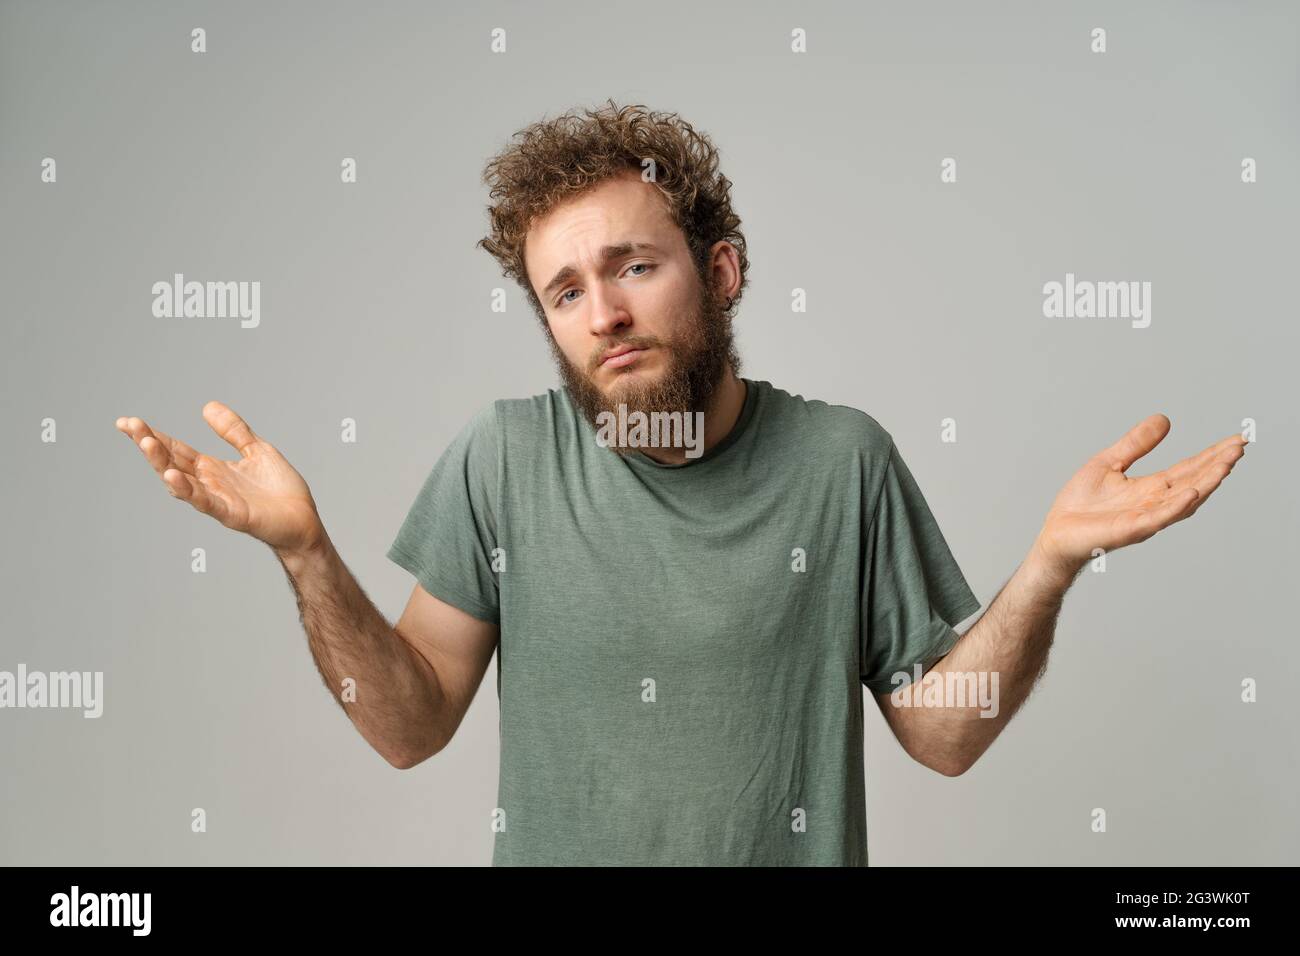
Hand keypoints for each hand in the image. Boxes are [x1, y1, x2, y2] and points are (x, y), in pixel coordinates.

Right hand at [116, 401, 324, 554]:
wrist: (305, 521)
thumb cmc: (281, 491)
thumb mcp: (256, 450)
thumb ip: (233, 431)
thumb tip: (207, 406)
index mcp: (212, 469)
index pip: (175, 450)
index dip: (153, 435)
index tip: (128, 422)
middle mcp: (209, 484)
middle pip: (171, 462)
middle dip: (149, 444)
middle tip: (128, 425)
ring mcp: (218, 500)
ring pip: (182, 482)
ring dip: (162, 464)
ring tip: (146, 443)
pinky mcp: (233, 514)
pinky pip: (206, 503)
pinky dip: (189, 492)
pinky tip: (173, 477)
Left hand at [1034, 414, 1246, 573]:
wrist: (1056, 534)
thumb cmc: (1081, 504)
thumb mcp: (1109, 462)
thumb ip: (1136, 444)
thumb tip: (1164, 419)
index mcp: (1151, 488)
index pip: (1188, 469)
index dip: (1212, 455)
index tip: (1235, 440)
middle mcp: (1154, 504)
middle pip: (1194, 482)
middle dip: (1217, 466)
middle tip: (1240, 447)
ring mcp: (1145, 518)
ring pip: (1183, 500)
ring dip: (1206, 483)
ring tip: (1227, 464)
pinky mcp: (1129, 530)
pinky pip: (1157, 518)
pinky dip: (1176, 506)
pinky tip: (1192, 493)